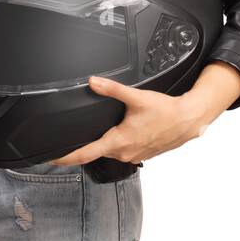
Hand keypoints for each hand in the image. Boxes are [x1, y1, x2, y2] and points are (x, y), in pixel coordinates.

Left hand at [49, 62, 239, 165]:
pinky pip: (123, 152)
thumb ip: (112, 89)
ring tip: (92, 137)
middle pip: (95, 154)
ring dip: (100, 146)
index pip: (84, 154)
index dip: (64, 158)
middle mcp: (125, 153)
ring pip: (109, 152)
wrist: (188, 120)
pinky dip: (116, 145)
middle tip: (65, 143)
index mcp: (119, 142)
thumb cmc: (166, 112)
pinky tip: (118, 134)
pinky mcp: (142, 154)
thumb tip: (93, 82)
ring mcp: (134, 155)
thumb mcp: (136, 97)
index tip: (50, 158)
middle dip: (81, 148)